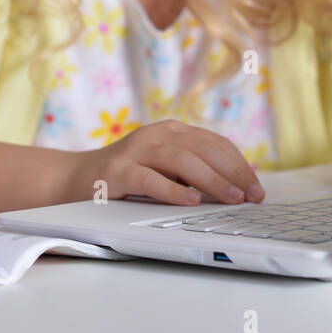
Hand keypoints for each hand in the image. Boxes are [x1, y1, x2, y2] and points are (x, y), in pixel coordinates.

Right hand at [71, 119, 266, 206]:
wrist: (74, 180)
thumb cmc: (127, 178)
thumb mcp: (164, 168)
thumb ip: (192, 172)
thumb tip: (236, 190)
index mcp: (172, 131)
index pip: (215, 143)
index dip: (240, 165)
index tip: (257, 189)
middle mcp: (156, 135)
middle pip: (204, 148)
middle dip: (233, 173)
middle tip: (251, 196)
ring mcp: (135, 151)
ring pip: (181, 159)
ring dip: (211, 180)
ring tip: (231, 198)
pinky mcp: (117, 171)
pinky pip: (149, 178)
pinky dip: (172, 190)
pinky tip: (190, 201)